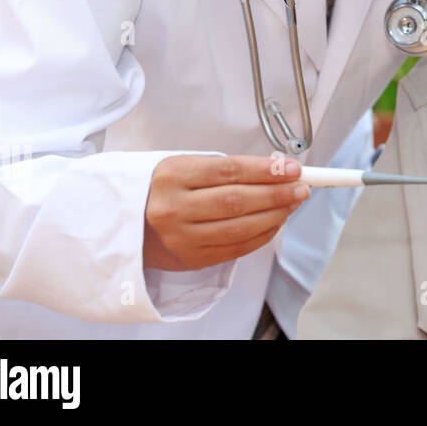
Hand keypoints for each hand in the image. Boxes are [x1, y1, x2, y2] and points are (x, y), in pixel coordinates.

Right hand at [143, 155, 309, 271]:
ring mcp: (181, 238)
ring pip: (240, 228)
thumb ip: (226, 169)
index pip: (229, 171)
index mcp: (172, 176)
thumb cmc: (162, 189)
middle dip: (277, 193)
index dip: (266, 170)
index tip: (292, 168)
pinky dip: (261, 235)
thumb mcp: (185, 166)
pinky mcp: (190, 259)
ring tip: (293, 203)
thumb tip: (277, 170)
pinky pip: (235, 249)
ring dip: (275, 215)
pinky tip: (276, 222)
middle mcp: (174, 208)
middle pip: (237, 201)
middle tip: (302, 187)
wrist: (124, 223)